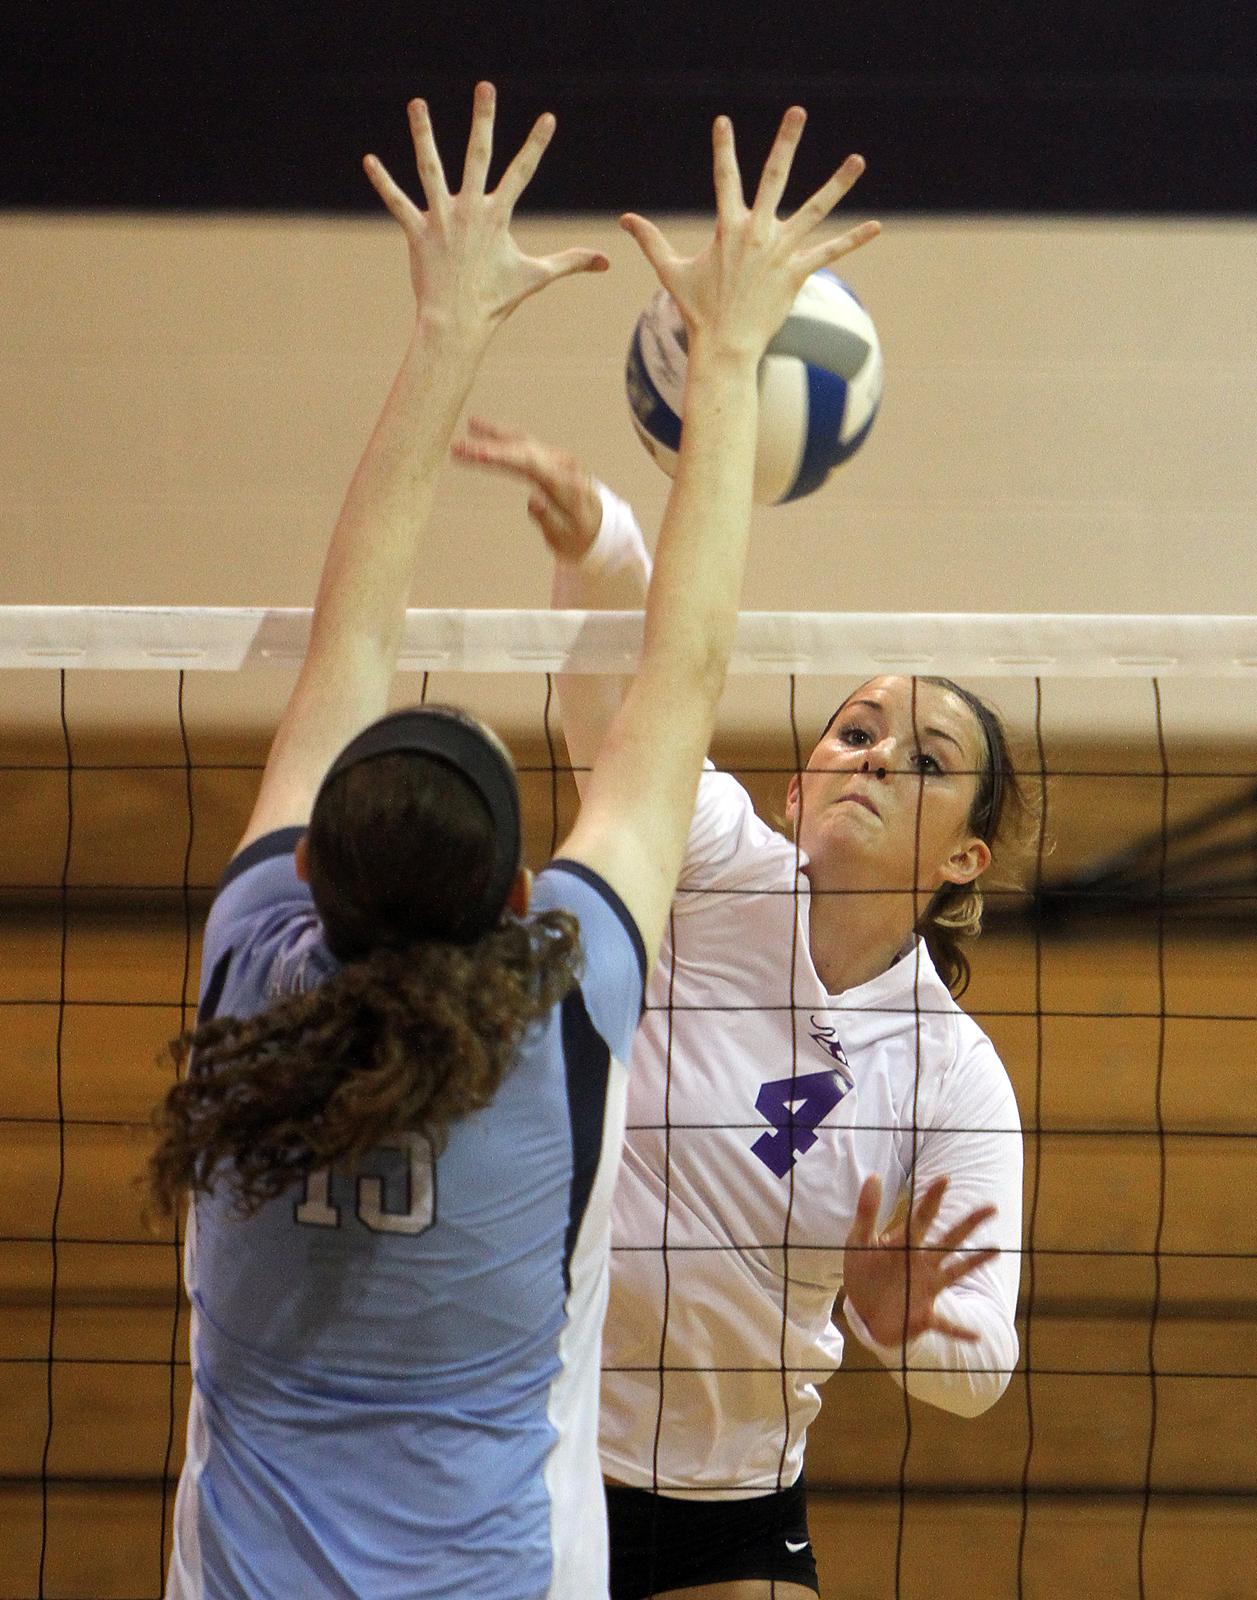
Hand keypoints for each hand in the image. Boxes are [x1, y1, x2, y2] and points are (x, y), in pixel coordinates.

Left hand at [363, 82, 608, 337]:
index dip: (536, 144)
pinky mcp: (417, 232)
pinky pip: (397, 202)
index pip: (522, 172)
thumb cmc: (497, 302)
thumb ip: (571, 263)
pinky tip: (369, 160)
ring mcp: (441, 219)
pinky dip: (382, 182)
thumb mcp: (537, 277)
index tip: (547, 118)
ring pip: (431, 168)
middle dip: (483, 119)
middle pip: (477, 155)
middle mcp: (469, 209)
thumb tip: (606, 263)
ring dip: (424, 134)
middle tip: (485, 86)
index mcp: (497, 216)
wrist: (458, 324)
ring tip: (417, 103)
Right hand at [452, 418, 602, 560]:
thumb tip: (532, 499)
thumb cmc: (583, 536)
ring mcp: (557, 459)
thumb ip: (550, 519)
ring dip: (494, 435)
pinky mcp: (550, 459)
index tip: (476, 454)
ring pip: (523, 441)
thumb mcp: (567, 539)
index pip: (530, 464)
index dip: (502, 457)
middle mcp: (562, 465)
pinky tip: (481, 428)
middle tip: (457, 448)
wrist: (603, 526)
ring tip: (469, 427)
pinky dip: (503, 436)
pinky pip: (524, 444)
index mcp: (566, 484)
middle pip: (522, 449)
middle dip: (489, 447)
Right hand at [619, 108, 879, 361]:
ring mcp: (780, 251)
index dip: (723, 148)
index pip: (725, 177)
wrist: (723, 346)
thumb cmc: (697, 310)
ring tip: (858, 160)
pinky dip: (853, 240)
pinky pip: (830, 253)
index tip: (723, 121)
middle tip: (798, 112)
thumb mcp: (670, 271)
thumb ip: (651, 241)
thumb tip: (624, 220)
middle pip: (774, 176)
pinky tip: (875, 227)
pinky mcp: (797, 274)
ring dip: (838, 184)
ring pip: (815, 209)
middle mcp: (756, 232)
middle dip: (786, 142)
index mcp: (727, 227)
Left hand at [843, 1175, 998, 1346]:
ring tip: (996, 1250)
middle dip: (969, 1224)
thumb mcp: (859, 1241)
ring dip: (974, 1263)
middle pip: (949, 1240)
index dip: (932, 1199)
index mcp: (906, 1245)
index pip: (921, 1218)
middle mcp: (923, 1264)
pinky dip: (959, 1330)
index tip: (944, 1179)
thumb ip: (867, 1211)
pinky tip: (975, 1335)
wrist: (863, 1309)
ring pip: (955, 1273)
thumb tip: (874, 1176)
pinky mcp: (923, 1316)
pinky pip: (944, 1325)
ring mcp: (926, 1289)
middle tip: (991, 1207)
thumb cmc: (865, 1272)